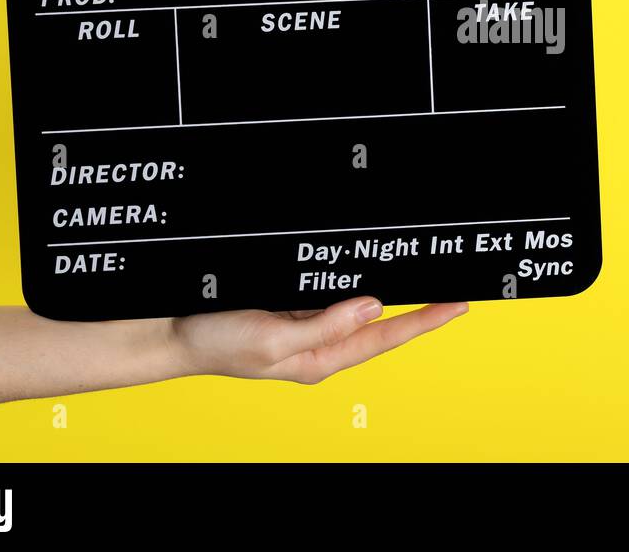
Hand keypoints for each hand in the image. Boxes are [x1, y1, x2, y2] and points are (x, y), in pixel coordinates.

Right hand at [170, 298, 468, 382]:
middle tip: (454, 288)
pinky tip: (368, 268)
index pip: (384, 337)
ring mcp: (305, 325)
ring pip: (358, 306)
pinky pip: (331, 292)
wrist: (169, 330)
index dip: (425, 321)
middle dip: (417, 309)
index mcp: (319, 359)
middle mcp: (318, 344)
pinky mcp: (290, 307)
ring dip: (389, 292)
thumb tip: (372, 307)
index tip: (458, 305)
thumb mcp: (271, 338)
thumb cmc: (215, 341)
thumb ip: (323, 325)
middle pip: (379, 325)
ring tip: (422, 277)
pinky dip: (352, 280)